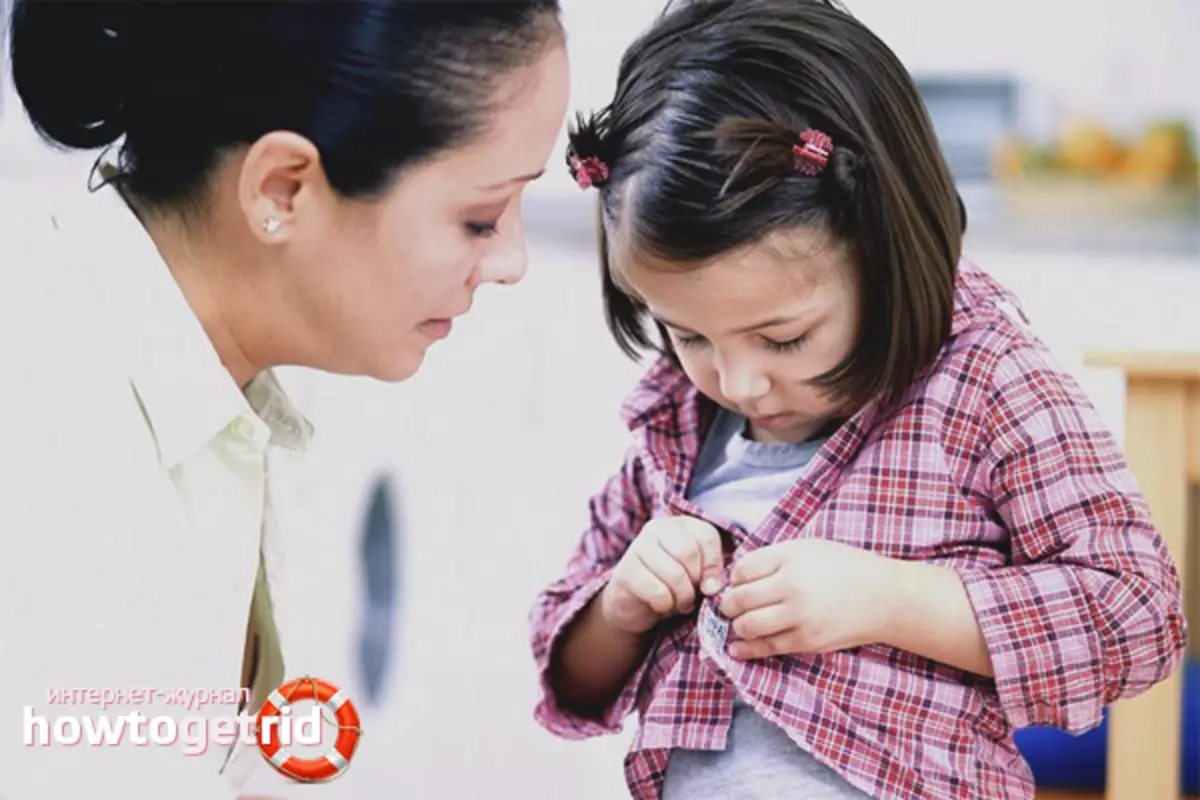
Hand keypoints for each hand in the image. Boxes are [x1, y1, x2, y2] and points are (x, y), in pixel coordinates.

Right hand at [600, 516, 724, 634]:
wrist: (633, 603)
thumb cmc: (671, 584)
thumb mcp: (696, 575)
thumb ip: (710, 574)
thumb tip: (712, 587)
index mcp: (679, 524)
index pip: (707, 536)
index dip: (713, 566)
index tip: (710, 586)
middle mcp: (656, 529)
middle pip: (689, 553)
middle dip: (696, 582)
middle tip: (692, 595)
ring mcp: (638, 547)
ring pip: (675, 575)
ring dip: (683, 598)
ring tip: (679, 602)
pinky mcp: (626, 571)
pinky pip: (658, 592)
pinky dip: (666, 605)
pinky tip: (661, 604)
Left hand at [717, 538, 893, 659]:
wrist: (884, 598)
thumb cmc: (843, 568)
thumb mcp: (807, 548)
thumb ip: (772, 559)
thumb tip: (737, 578)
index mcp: (790, 559)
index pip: (742, 570)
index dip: (734, 578)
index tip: (737, 583)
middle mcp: (791, 587)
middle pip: (739, 599)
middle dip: (728, 605)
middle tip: (728, 606)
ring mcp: (798, 617)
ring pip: (748, 626)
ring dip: (737, 626)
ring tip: (740, 622)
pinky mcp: (806, 642)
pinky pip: (767, 648)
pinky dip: (746, 649)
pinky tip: (737, 648)